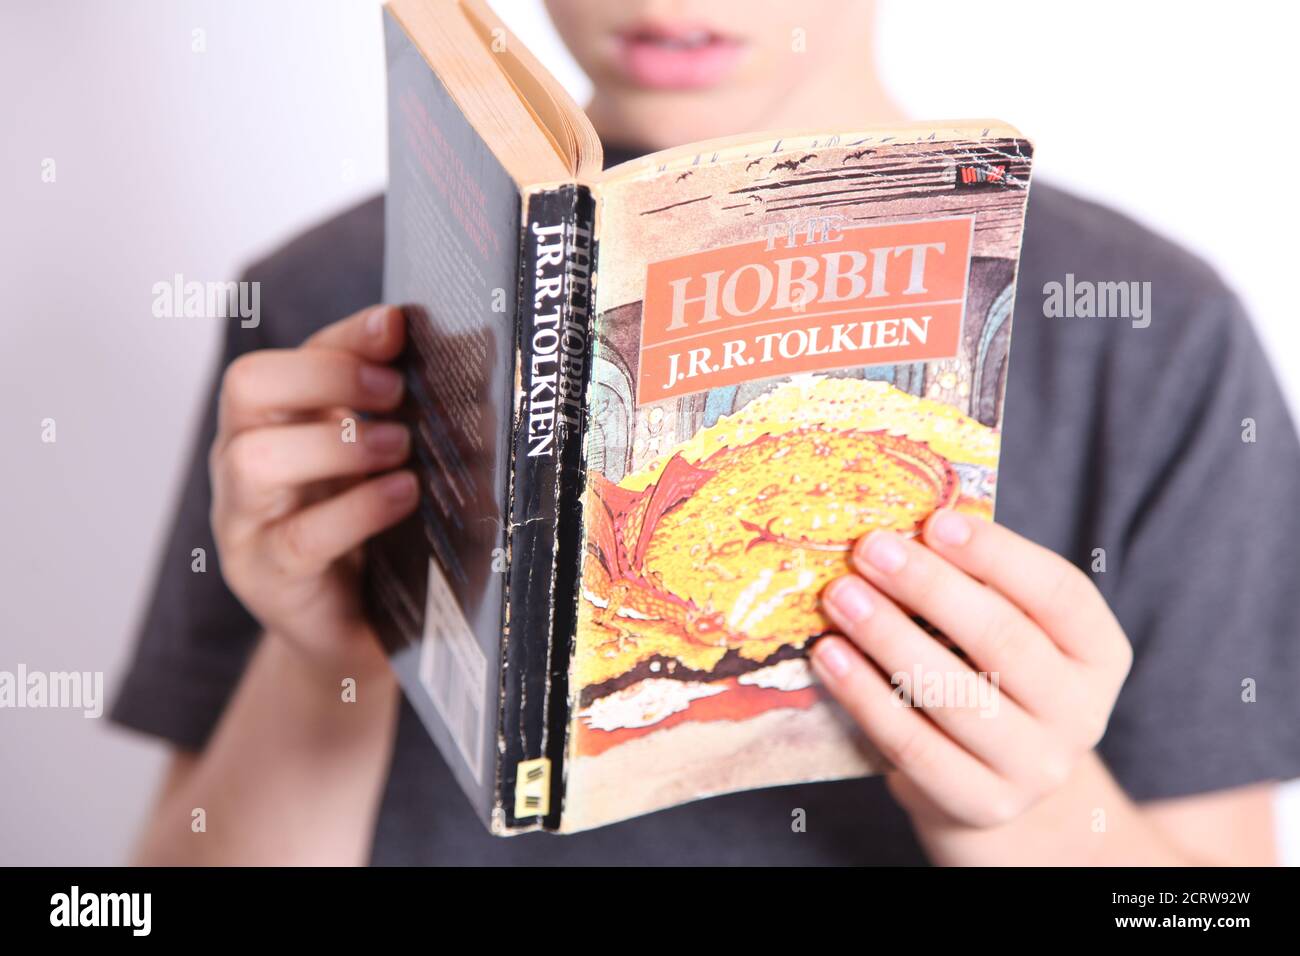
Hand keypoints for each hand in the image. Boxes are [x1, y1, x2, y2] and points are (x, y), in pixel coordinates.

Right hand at [210, 304, 417, 677]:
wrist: (357, 635)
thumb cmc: (375, 537)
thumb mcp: (386, 467)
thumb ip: (404, 418)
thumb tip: (468, 359)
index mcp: (276, 423)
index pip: (291, 355)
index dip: (343, 335)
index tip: (397, 324)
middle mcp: (244, 460)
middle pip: (248, 385)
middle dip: (327, 373)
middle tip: (394, 390)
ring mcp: (245, 521)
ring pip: (254, 458)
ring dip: (337, 443)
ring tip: (399, 448)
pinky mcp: (266, 576)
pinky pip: (298, 536)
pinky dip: (357, 509)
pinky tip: (402, 496)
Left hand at [810, 511, 1132, 843]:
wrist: (995, 784)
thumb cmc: (991, 677)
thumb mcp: (1006, 627)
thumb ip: (974, 582)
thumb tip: (902, 525)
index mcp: (1098, 652)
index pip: (1059, 593)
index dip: (998, 554)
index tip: (936, 521)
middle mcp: (1081, 712)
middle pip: (1004, 640)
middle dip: (929, 587)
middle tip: (870, 549)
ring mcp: (1036, 766)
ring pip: (954, 694)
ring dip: (887, 636)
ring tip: (839, 595)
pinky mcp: (981, 803)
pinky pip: (913, 744)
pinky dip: (865, 695)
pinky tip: (829, 655)